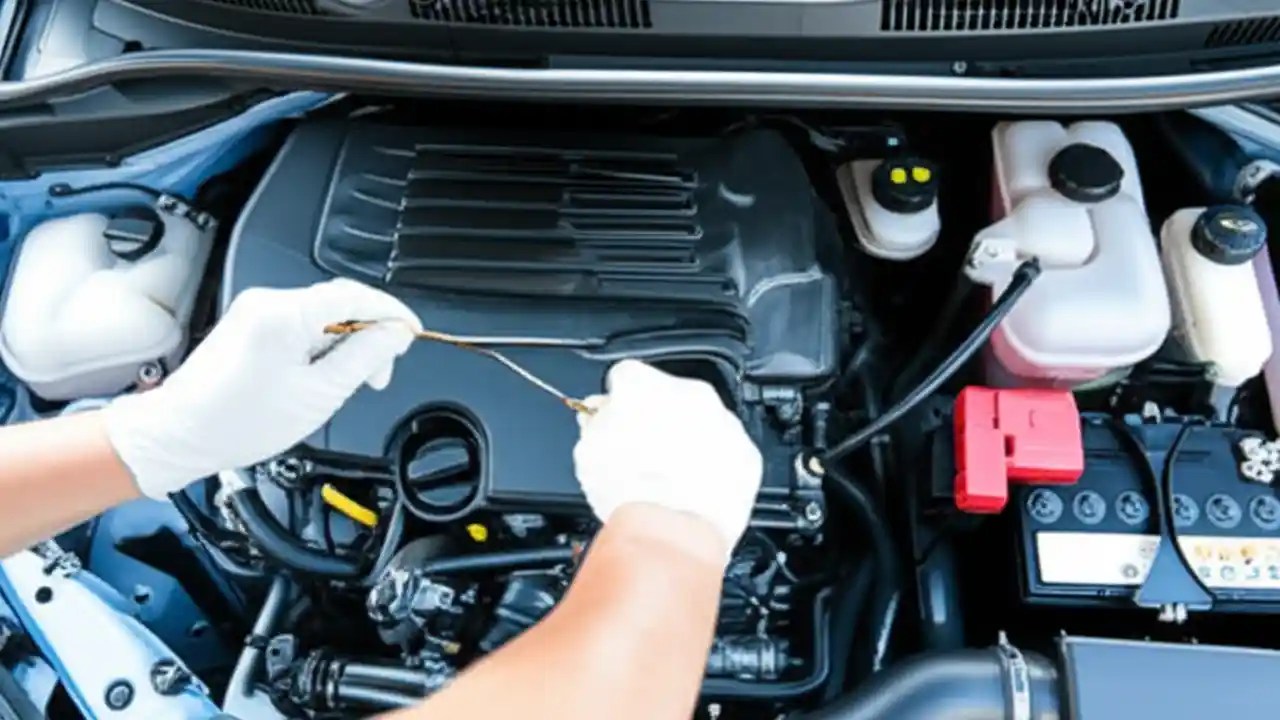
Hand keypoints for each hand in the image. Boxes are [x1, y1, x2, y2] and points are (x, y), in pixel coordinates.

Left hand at [104, 279, 419, 498]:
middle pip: (339, 304)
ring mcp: (255, 311)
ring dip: (343, 344)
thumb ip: (364, 357)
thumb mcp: (320, 395)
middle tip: (378, 375)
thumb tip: (394, 334)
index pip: (356, 295)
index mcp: (285, 315)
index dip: (392, 313)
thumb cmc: (237, 421)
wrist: (178, 434)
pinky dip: (319, 346)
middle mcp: (268, 302)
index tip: (413, 332)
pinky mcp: (249, 324)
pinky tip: (317, 376)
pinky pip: (299, 324)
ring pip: (321, 316)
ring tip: (341, 384)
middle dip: (367, 336)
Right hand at [573, 360, 763, 559]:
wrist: (669, 529)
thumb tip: (597, 417)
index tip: (615, 422)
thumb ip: (594, 423)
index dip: (617, 403)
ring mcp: (722, 422)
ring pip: (702, 424)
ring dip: (689, 442)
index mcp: (643, 385)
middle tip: (642, 455)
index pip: (625, 378)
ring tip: (669, 478)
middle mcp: (687, 394)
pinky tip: (694, 490)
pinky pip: (729, 453)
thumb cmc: (627, 491)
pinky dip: (715, 468)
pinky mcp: (746, 454)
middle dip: (656, 420)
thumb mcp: (588, 452)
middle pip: (669, 398)